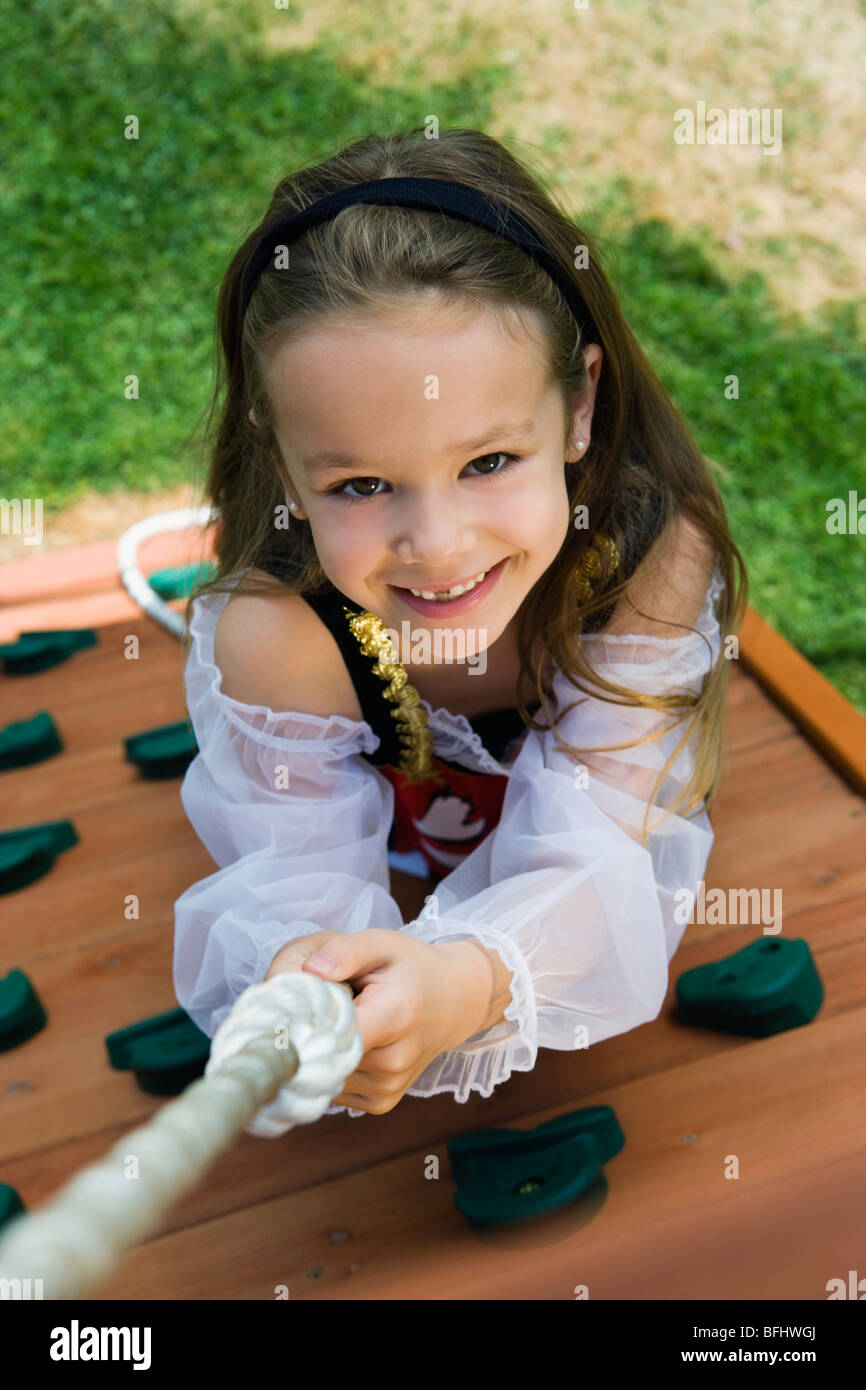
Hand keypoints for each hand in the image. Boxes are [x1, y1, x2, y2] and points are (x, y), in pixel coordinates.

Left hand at [264, 929, 488, 1113]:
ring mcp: (388, 1087)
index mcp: (395, 1017)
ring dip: (320, 1050)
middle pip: (323, 1053)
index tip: (294, 1001)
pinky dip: (331, 1066)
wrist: (453, 1001)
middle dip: (310, 1031)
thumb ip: (344, 951)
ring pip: (323, 1073)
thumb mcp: (381, 943)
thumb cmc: (410, 968)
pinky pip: (334, 1087)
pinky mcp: (381, 1102)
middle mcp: (394, 1061)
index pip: (332, 1032)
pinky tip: (348, 1042)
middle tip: (320, 1004)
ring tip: (342, 1022)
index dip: (304, 1018)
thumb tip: (307, 972)